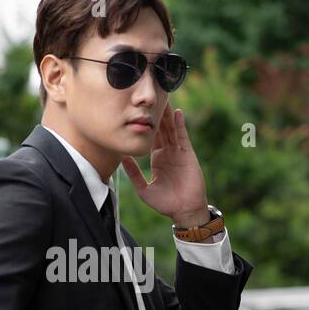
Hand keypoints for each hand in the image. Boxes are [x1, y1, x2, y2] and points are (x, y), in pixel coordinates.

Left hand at [120, 108, 209, 227]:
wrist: (184, 210)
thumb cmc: (165, 203)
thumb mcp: (143, 188)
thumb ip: (133, 174)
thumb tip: (121, 159)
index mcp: (157, 159)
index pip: (150, 138)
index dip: (145, 126)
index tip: (137, 113)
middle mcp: (168, 153)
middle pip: (161, 130)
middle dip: (156, 115)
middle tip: (150, 99)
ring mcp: (178, 152)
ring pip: (171, 129)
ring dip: (167, 115)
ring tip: (163, 99)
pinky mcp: (187, 154)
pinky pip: (183, 136)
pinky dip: (180, 125)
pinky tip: (177, 113)